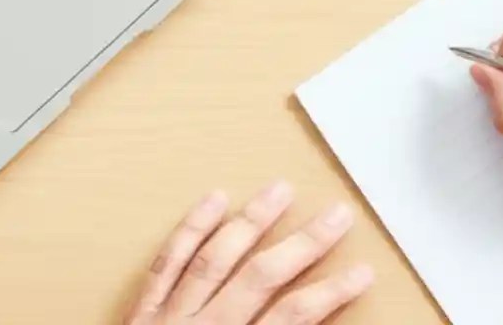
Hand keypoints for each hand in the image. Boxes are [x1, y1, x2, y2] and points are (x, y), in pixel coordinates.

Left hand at [125, 181, 373, 324]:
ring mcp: (169, 319)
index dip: (331, 293)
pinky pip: (166, 264)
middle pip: (261, 277)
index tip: (361, 273)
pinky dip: (190, 230)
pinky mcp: (141, 314)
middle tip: (337, 215)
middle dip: (303, 243)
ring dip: (251, 221)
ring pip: (215, 258)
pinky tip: (213, 200)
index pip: (293, 317)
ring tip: (280, 190)